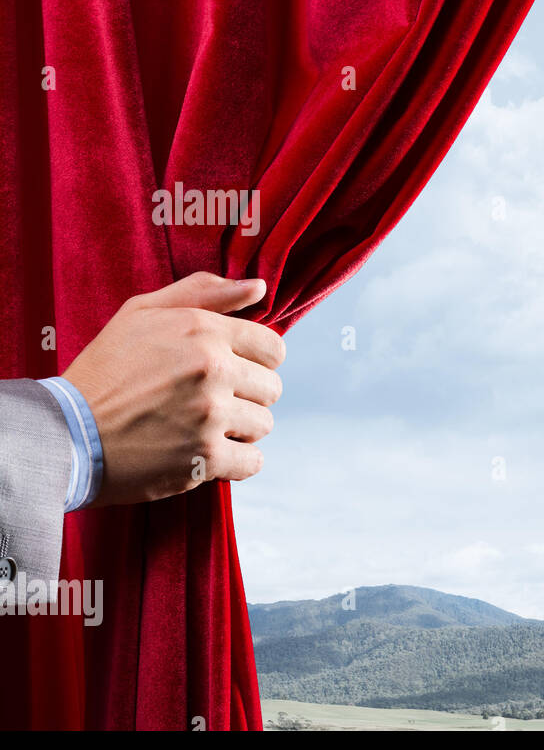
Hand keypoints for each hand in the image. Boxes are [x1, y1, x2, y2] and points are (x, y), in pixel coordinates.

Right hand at [62, 272, 286, 505]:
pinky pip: (254, 461)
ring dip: (240, 430)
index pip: (274, 349)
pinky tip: (208, 455)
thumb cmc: (106, 370)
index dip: (255, 363)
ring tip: (203, 428)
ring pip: (264, 425)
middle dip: (246, 397)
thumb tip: (258, 287)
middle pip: (272, 388)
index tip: (231, 373)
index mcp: (203, 331)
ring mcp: (210, 414)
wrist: (65, 431)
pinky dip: (237, 463)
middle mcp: (212, 369)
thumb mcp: (142, 313)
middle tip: (209, 403)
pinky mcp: (205, 457)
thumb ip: (203, 293)